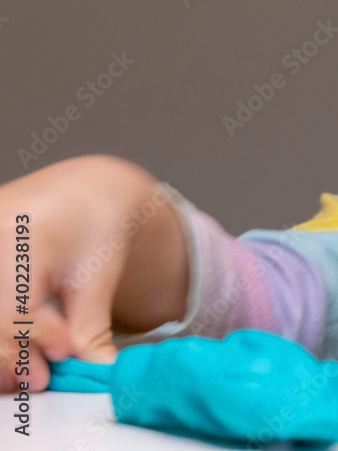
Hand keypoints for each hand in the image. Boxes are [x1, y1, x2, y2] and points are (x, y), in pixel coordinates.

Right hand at [0, 155, 176, 391]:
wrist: (84, 192)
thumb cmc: (94, 224)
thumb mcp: (98, 275)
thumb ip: (92, 327)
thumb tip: (96, 372)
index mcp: (22, 229)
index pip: (12, 303)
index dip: (35, 336)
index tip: (64, 352)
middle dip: (14, 352)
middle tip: (43, 376)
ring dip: (2, 349)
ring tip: (30, 370)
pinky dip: (1, 332)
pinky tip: (16, 351)